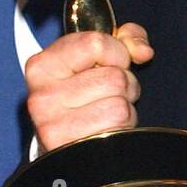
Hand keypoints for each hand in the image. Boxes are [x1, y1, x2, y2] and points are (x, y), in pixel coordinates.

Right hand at [25, 22, 153, 153]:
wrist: (68, 141)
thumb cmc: (84, 94)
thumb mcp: (98, 57)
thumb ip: (126, 39)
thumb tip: (143, 51)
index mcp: (43, 65)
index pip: (95, 43)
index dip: (116, 53)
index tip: (109, 63)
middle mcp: (43, 95)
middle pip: (114, 77)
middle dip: (123, 85)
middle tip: (107, 94)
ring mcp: (53, 125)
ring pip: (119, 105)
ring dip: (123, 109)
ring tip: (106, 112)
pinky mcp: (71, 148)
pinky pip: (118, 128)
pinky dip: (121, 128)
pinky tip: (105, 129)